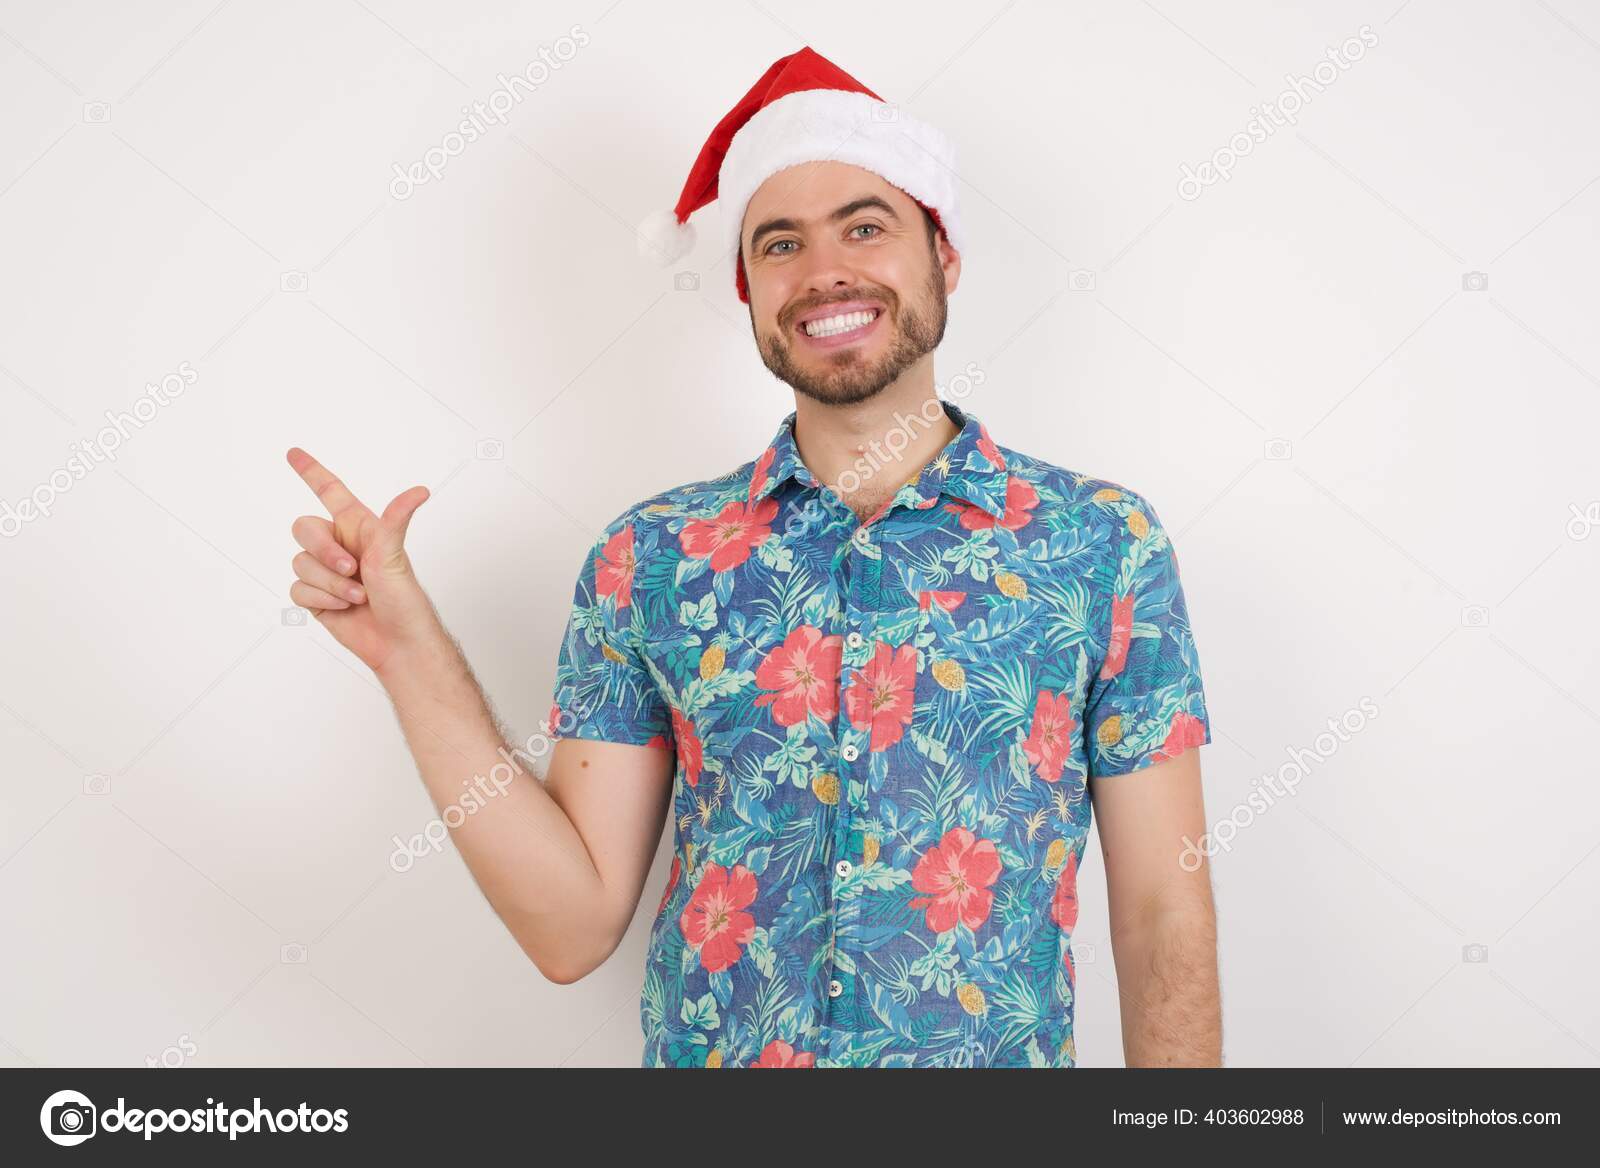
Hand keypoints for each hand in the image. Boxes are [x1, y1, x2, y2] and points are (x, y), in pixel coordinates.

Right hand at [286, 448, 435, 672]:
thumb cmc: (403, 598)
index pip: (329, 491)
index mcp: (359, 527)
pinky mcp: (315, 596)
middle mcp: (339, 545)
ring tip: (358, 595)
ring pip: (300, 563)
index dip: (311, 471)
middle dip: (324, 550)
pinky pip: (297, 588)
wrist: (396, 642)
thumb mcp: (395, 554)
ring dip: (330, 583)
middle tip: (352, 568)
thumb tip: (420, 491)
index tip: (293, 453)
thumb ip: (395, 519)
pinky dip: (321, 599)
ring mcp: (325, 571)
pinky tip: (344, 607)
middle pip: (304, 528)